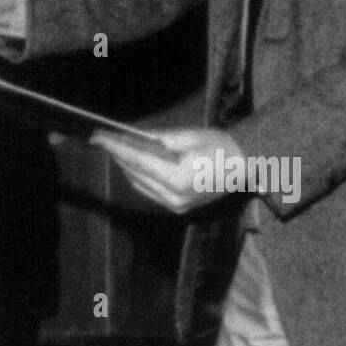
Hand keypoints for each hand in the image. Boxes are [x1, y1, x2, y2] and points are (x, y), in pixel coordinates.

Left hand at [91, 126, 243, 212]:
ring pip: (140, 185)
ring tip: (115, 148)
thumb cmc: (221, 146)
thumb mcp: (189, 136)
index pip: (138, 162)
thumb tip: (131, 136)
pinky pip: (150, 192)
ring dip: (126, 167)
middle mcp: (174, 197)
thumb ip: (158, 139)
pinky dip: (139, 177)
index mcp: (178, 178)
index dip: (116, 148)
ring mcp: (176, 206)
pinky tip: (133, 164)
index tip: (99, 137)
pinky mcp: (179, 208)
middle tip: (103, 139)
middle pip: (135, 175)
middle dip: (119, 156)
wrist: (246, 167)